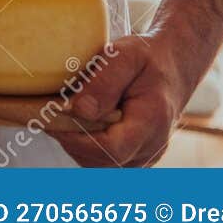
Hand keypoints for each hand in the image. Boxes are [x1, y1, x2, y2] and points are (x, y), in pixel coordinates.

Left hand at [49, 33, 200, 166]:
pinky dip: (87, 148)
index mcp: (152, 121)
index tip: (52, 120)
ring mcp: (146, 155)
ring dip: (77, 146)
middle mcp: (152, 146)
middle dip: (71, 141)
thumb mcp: (125, 56)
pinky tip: (78, 125)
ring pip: (102, 166)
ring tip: (62, 118)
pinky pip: (107, 162)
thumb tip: (78, 110)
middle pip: (103, 161)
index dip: (77, 140)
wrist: (173, 64)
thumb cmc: (148, 57)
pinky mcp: (137, 156)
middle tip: (49, 116)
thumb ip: (103, 83)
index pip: (111, 149)